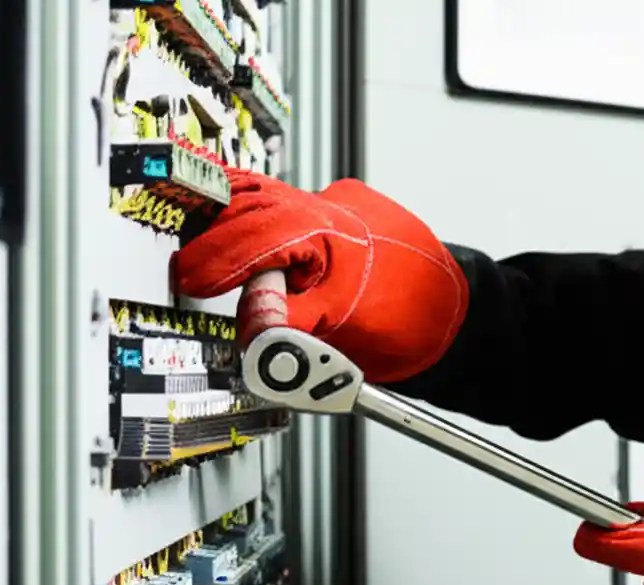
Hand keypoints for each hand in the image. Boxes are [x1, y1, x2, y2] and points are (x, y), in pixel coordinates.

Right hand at [172, 168, 468, 382]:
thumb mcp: (344, 328)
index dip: (215, 260)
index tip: (191, 282)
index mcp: (326, 229)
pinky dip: (260, 222)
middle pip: (249, 200)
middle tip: (189, 267)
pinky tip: (250, 245)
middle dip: (213, 232)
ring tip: (210, 254)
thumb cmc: (412, 315)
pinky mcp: (342, 209)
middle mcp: (329, 205)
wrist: (454, 308)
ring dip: (233, 222)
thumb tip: (247, 323)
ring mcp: (336, 202)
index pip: (252, 235)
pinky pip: (287, 205)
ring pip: (266, 196)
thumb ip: (288, 323)